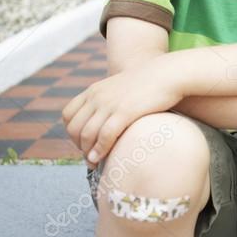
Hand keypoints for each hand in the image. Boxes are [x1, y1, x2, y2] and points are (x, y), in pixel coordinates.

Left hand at [61, 56, 181, 164]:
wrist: (168, 73)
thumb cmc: (149, 84)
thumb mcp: (120, 87)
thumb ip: (108, 100)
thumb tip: (105, 119)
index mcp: (94, 90)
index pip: (68, 115)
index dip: (72, 133)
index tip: (83, 143)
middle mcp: (97, 96)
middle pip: (74, 128)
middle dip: (78, 146)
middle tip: (89, 157)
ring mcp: (109, 104)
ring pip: (87, 134)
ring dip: (87, 152)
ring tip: (94, 163)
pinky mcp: (124, 112)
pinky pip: (105, 135)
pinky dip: (100, 150)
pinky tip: (101, 158)